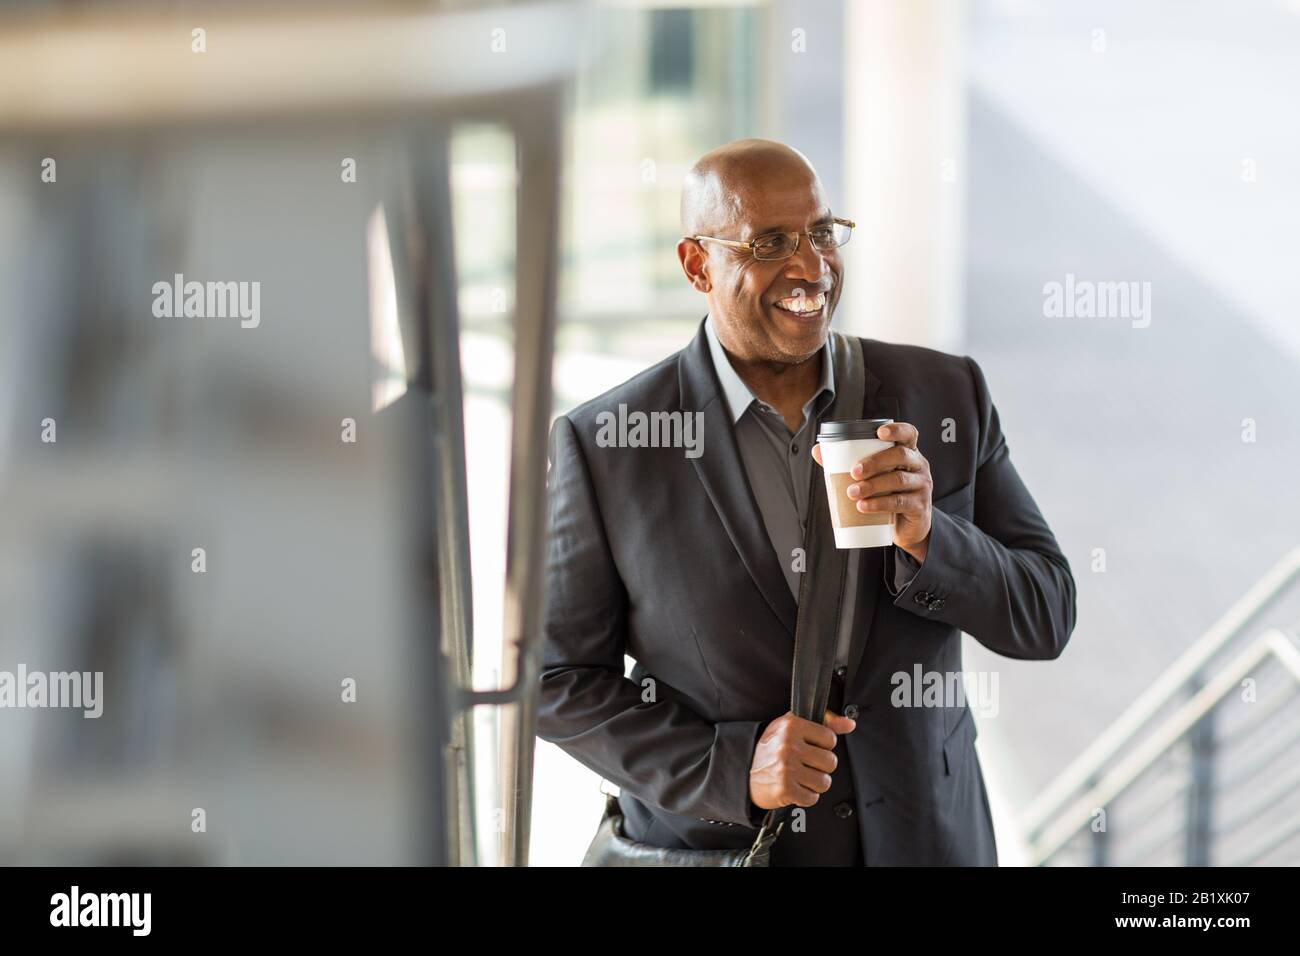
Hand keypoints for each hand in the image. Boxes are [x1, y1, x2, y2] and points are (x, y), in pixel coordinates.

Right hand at [748, 709, 856, 810]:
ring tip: (800, 776)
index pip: (830, 739)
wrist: (743, 770)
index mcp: (792, 725)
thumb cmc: (771, 748)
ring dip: (814, 783)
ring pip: (824, 782)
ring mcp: (786, 768)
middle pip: (830, 762)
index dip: (823, 746)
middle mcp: (788, 745)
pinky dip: (805, 796)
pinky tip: (795, 787)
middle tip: (805, 764)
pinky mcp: (785, 789)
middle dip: (820, 766)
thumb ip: (825, 723)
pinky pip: (812, 798)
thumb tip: (849, 724)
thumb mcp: (793, 727)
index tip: (810, 748)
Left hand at [812, 421, 932, 562]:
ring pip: (899, 480)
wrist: (905, 528)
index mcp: (907, 453)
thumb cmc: (887, 495)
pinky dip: (880, 504)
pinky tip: (864, 506)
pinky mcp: (920, 506)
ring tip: (852, 493)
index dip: (897, 430)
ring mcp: (922, 485)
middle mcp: (918, 466)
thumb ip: (847, 462)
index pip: (908, 434)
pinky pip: (900, 502)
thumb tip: (817, 450)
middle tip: (853, 472)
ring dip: (873, 485)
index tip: (879, 432)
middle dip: (875, 462)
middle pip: (901, 455)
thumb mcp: (872, 477)